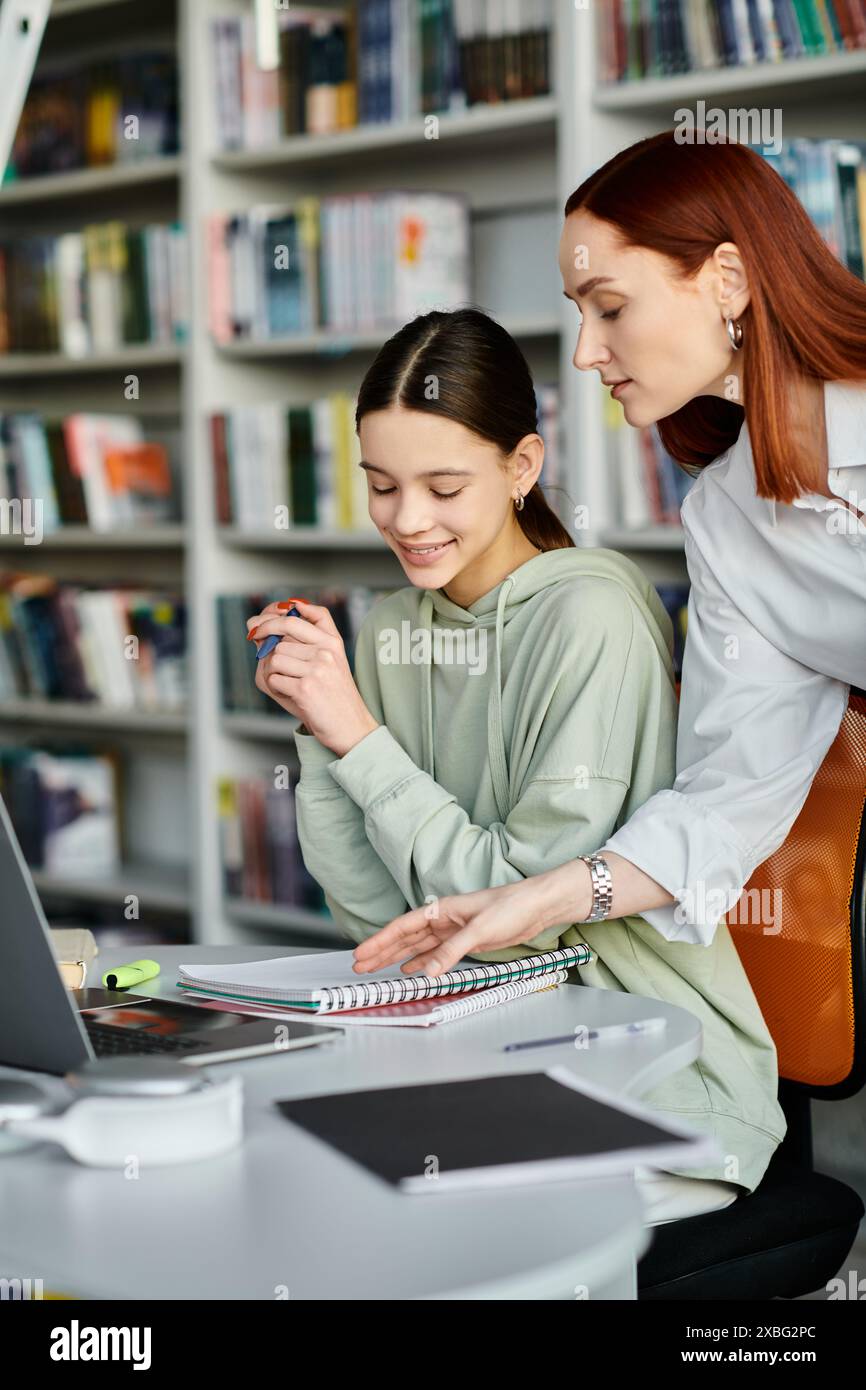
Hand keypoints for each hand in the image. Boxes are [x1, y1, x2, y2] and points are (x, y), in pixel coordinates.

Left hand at [246, 598, 378, 755]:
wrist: (350, 726)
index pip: (307, 613)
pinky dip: (276, 688)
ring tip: (289, 683)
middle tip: (252, 634)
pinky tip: (291, 694)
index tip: (263, 614)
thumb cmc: (333, 696)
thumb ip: (299, 644)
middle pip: (283, 633)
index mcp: (333, 642)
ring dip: (273, 671)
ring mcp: (317, 668)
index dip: (281, 609)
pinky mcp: (305, 687)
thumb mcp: (327, 663)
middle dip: (265, 634)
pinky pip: (274, 678)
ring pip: (275, 657)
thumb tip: (259, 632)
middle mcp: (327, 651)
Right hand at [351, 861, 593, 977]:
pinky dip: (421, 962)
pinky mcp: (467, 941)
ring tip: (377, 969)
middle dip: (381, 951)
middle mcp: (444, 919)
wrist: (537, 906)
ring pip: (418, 947)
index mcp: (441, 909)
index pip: (403, 926)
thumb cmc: (511, 906)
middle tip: (360, 965)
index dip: (380, 941)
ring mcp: (454, 931)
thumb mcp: (479, 930)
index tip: (362, 953)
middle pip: (405, 938)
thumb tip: (427, 972)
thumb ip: (451, 952)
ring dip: (397, 957)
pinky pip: (436, 954)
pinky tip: (411, 969)